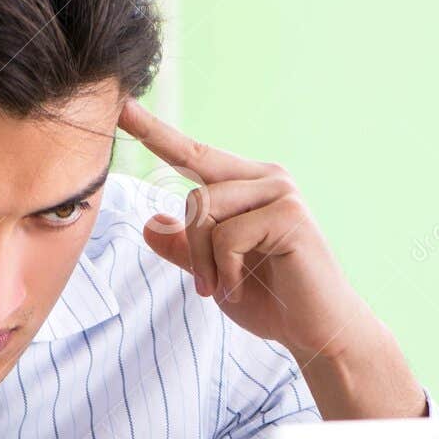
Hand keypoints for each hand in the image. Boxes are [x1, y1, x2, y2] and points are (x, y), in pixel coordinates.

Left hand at [120, 99, 377, 366]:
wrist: (314, 330)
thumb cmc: (270, 299)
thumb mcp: (213, 271)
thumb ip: (185, 247)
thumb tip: (148, 224)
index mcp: (248, 183)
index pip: (193, 154)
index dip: (156, 133)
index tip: (123, 108)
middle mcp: (267, 178)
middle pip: (195, 195)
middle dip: (191, 247)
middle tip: (204, 288)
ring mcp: (281, 192)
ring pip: (205, 211)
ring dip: (204, 261)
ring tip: (225, 287)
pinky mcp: (290, 214)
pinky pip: (227, 236)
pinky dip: (226, 269)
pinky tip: (242, 285)